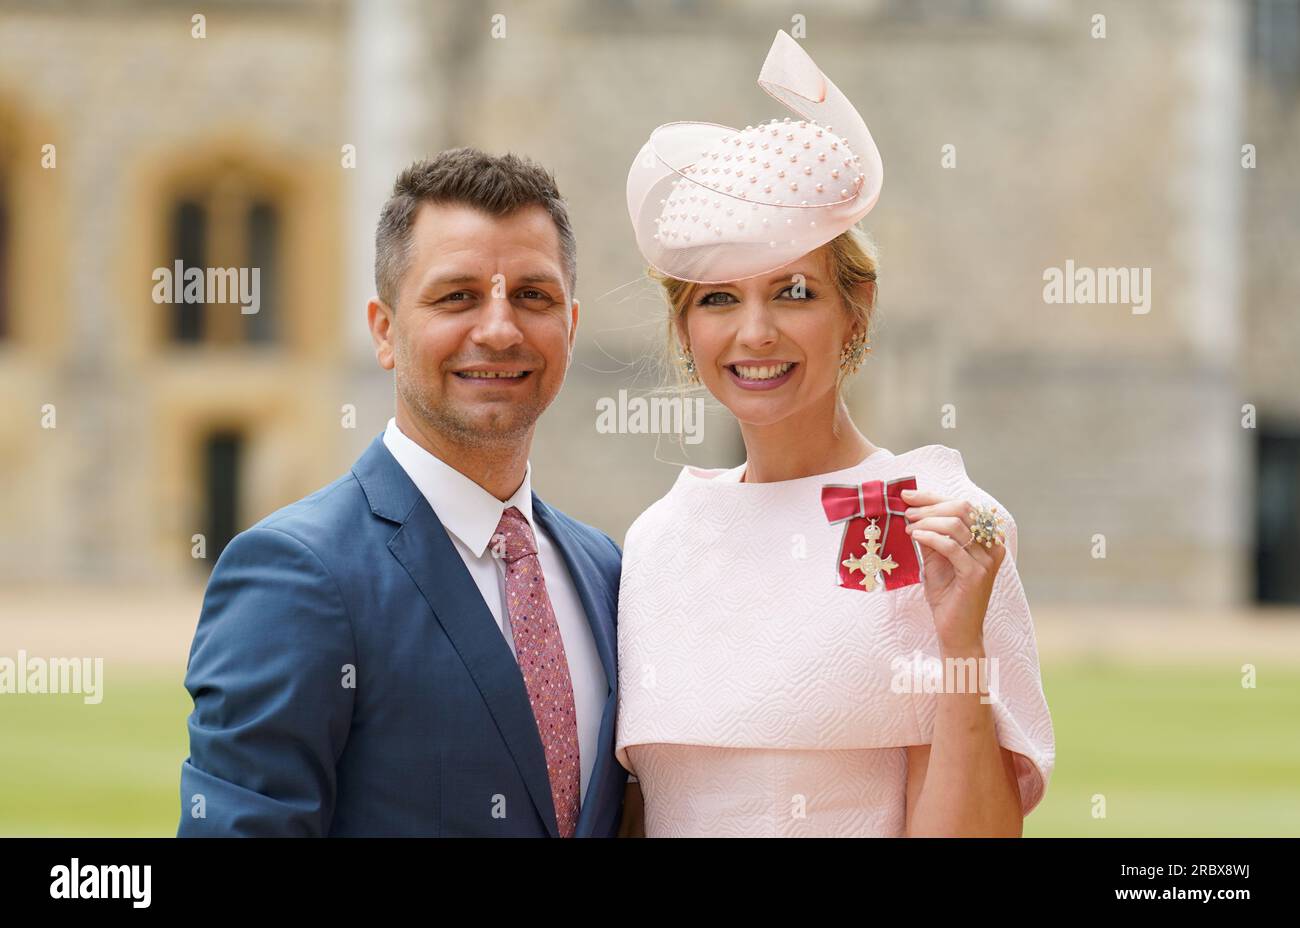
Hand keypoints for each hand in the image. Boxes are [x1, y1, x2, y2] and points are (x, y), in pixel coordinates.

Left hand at [901, 488, 1005, 653]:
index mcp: (987, 539)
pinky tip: (915, 536)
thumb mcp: (937, 559)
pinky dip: (930, 537)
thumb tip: (912, 510)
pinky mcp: (976, 574)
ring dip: (928, 520)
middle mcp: (993, 546)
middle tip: (907, 512)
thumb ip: (931, 536)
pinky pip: (951, 546)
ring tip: (909, 526)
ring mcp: (987, 560)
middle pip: (962, 508)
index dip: (933, 497)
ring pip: (956, 524)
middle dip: (930, 506)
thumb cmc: (947, 596)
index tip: (907, 495)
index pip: (963, 506)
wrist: (956, 631)